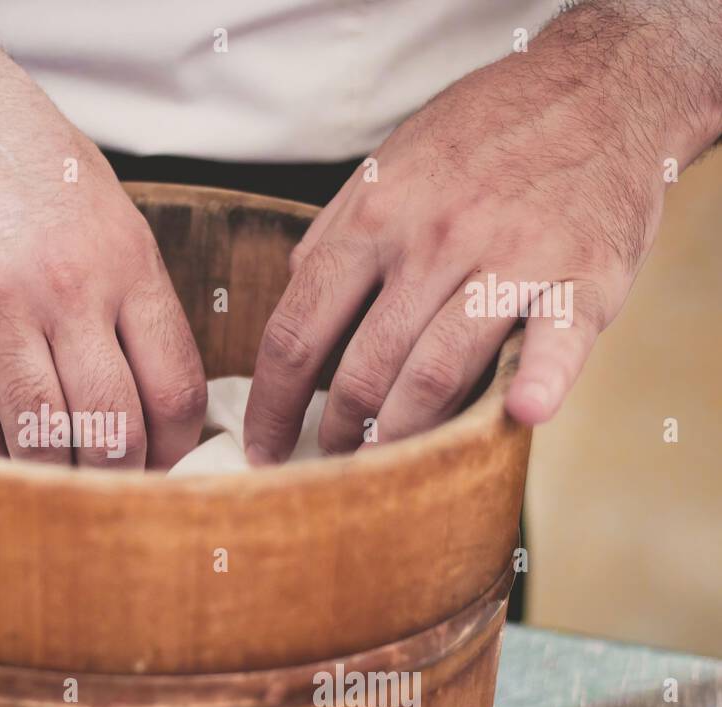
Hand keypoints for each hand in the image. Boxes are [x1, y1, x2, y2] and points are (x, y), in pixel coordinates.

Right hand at [0, 9, 204, 467]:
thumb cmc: (11, 139)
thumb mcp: (103, 201)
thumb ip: (130, 288)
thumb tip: (149, 376)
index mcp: (123, 257)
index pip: (174, 383)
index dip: (179, 443)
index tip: (170, 462)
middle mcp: (65, 289)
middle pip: (113, 426)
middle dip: (122, 477)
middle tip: (118, 495)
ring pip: (40, 438)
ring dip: (55, 482)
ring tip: (61, 495)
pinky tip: (1, 470)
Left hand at [243, 0, 721, 462]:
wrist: (600, 87)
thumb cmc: (481, 135)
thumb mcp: (387, 163)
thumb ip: (336, 232)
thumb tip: (291, 292)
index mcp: (373, 217)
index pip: (297, 331)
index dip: (272, 403)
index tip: (262, 446)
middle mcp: (433, 240)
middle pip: (361, 367)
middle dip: (335, 430)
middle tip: (329, 461)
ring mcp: (509, 258)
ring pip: (436, 370)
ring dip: (402, 433)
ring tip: (384, 464)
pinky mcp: (581, 276)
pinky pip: (554, 340)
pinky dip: (539, 381)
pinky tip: (520, 414)